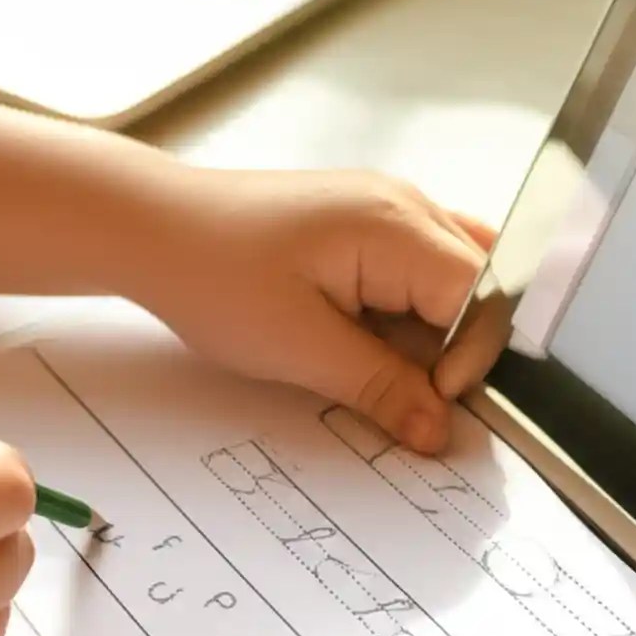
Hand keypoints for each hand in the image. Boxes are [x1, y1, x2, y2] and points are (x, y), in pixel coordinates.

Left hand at [145, 168, 496, 454]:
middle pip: (478, 283)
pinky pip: (415, 268)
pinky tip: (372, 337)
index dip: (470, 358)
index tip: (429, 402)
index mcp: (397, 225)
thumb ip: (381, 388)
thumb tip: (440, 430)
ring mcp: (384, 208)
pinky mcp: (363, 223)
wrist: (151, 228)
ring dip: (434, 329)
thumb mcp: (301, 348)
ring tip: (385, 363)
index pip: (484, 295)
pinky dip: (409, 310)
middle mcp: (404, 205)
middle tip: (411, 392)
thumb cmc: (215, 276)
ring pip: (450, 277)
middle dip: (457, 346)